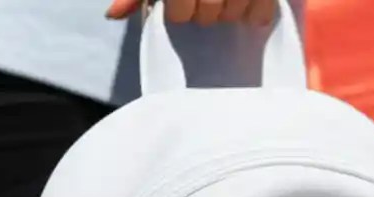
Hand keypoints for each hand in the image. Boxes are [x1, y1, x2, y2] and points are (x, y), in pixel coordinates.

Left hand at [106, 0, 277, 25]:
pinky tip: (248, 8)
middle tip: (206, 4)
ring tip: (227, 2)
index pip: (180, 13)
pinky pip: (262, 13)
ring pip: (234, 13)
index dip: (180, 12)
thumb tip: (112, 16)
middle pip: (208, 14)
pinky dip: (256, 14)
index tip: (183, 6)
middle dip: (205, 13)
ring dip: (230, 13)